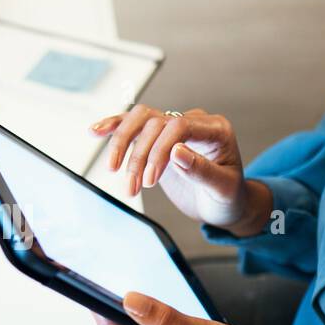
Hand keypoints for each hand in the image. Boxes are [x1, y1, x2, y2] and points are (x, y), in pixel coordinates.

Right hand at [90, 105, 270, 235]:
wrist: (224, 205)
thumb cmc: (229, 198)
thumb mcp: (222, 189)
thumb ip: (202, 170)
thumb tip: (176, 152)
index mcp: (215, 130)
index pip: (180, 126)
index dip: (160, 150)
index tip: (149, 180)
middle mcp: (194, 122)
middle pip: (156, 123)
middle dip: (140, 156)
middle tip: (133, 187)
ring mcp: (175, 127)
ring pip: (141, 120)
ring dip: (123, 143)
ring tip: (113, 169)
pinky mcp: (158, 138)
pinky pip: (134, 126)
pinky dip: (115, 127)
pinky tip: (96, 131)